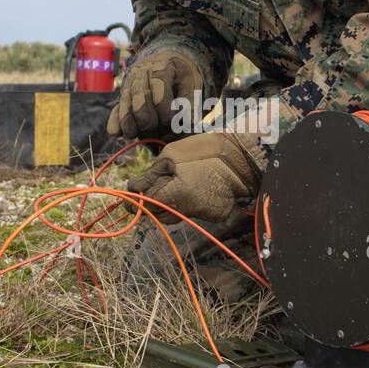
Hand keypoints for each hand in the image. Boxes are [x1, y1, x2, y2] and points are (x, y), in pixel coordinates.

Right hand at [107, 50, 204, 139]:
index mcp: (161, 69)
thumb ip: (192, 101)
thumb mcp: (192, 80)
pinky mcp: (122, 95)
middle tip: (158, 131)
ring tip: (137, 135)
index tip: (174, 122)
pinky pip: (115, 110)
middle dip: (148, 121)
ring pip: (125, 107)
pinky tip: (118, 134)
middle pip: (139, 102)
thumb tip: (189, 124)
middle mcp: (141, 75)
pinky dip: (115, 123)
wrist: (166, 58)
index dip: (166, 114)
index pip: (159, 96)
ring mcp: (129, 85)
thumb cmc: (181, 73)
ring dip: (130, 125)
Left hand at [127, 131, 262, 223]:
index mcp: (174, 196)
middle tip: (148, 190)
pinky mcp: (214, 215)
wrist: (240, 156)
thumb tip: (134, 187)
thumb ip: (151, 175)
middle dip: (149, 205)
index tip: (128, 198)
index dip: (134, 202)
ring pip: (175, 216)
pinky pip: (193, 213)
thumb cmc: (204, 151)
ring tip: (170, 187)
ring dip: (167, 206)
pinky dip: (187, 204)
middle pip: (158, 216)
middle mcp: (187, 211)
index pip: (146, 206)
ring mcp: (201, 215)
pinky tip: (191, 190)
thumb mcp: (171, 155)